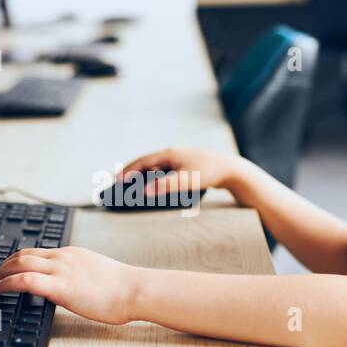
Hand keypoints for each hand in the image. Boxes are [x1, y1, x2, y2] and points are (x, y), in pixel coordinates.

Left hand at [0, 246, 142, 324]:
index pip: (38, 252)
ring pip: (20, 263)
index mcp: (73, 255)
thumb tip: (74, 287)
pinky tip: (0, 290)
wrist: (134, 290)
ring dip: (2, 273)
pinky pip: (25, 280)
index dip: (19, 259)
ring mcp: (61, 270)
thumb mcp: (97, 275)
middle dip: (6, 264)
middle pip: (25, 254)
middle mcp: (64, 258)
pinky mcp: (60, 287)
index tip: (10, 267)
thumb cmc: (123, 289)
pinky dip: (8, 283)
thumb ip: (81, 276)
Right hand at [116, 147, 249, 201]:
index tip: (115, 180)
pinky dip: (154, 177)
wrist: (231, 169)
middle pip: (146, 162)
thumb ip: (165, 186)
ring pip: (154, 166)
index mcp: (169, 155)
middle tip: (117, 181)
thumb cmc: (209, 172)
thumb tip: (144, 192)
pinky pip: (163, 170)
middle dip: (131, 171)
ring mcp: (178, 159)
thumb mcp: (186, 180)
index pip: (142, 162)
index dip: (128, 171)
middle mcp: (172, 154)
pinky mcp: (185, 165)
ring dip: (142, 174)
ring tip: (131, 184)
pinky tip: (153, 185)